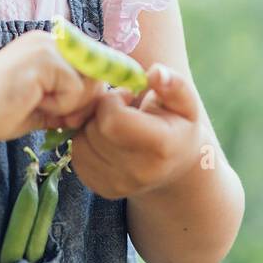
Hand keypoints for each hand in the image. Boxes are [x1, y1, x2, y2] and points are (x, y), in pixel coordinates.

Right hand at [0, 29, 126, 142]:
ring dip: (71, 105)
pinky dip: (60, 106)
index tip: (74, 115)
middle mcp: (51, 40)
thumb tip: (98, 105)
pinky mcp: (45, 58)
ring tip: (40, 106)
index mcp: (49, 48)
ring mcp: (48, 46)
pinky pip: (75, 89)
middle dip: (85, 103)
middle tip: (61, 118)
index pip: (90, 65)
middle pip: (96, 73)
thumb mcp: (44, 106)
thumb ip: (70, 102)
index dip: (90, 92)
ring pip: (89, 82)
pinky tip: (34, 103)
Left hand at [67, 63, 204, 199]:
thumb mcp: (185, 101)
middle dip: (101, 111)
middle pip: (95, 130)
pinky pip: (77, 157)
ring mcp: (119, 185)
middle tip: (119, 108)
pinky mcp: (102, 190)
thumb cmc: (178, 124)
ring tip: (113, 123)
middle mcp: (140, 173)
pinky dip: (86, 142)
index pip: (114, 121)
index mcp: (161, 147)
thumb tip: (154, 73)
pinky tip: (106, 138)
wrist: (176, 164)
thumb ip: (173, 83)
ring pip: (81, 143)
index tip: (126, 95)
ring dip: (90, 126)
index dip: (113, 100)